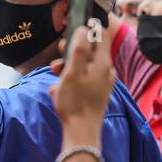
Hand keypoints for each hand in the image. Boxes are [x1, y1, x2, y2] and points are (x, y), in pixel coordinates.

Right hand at [49, 22, 112, 138]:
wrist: (81, 133)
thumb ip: (78, 49)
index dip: (87, 29)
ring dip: (67, 69)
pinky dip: (70, 81)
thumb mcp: (72, 72)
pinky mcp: (96, 93)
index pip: (101, 35)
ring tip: (55, 79)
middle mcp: (106, 71)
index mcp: (103, 63)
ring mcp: (102, 83)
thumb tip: (84, 29)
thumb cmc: (75, 102)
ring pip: (83, 66)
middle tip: (57, 60)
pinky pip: (82, 80)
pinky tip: (58, 91)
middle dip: (71, 53)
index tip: (70, 30)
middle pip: (89, 51)